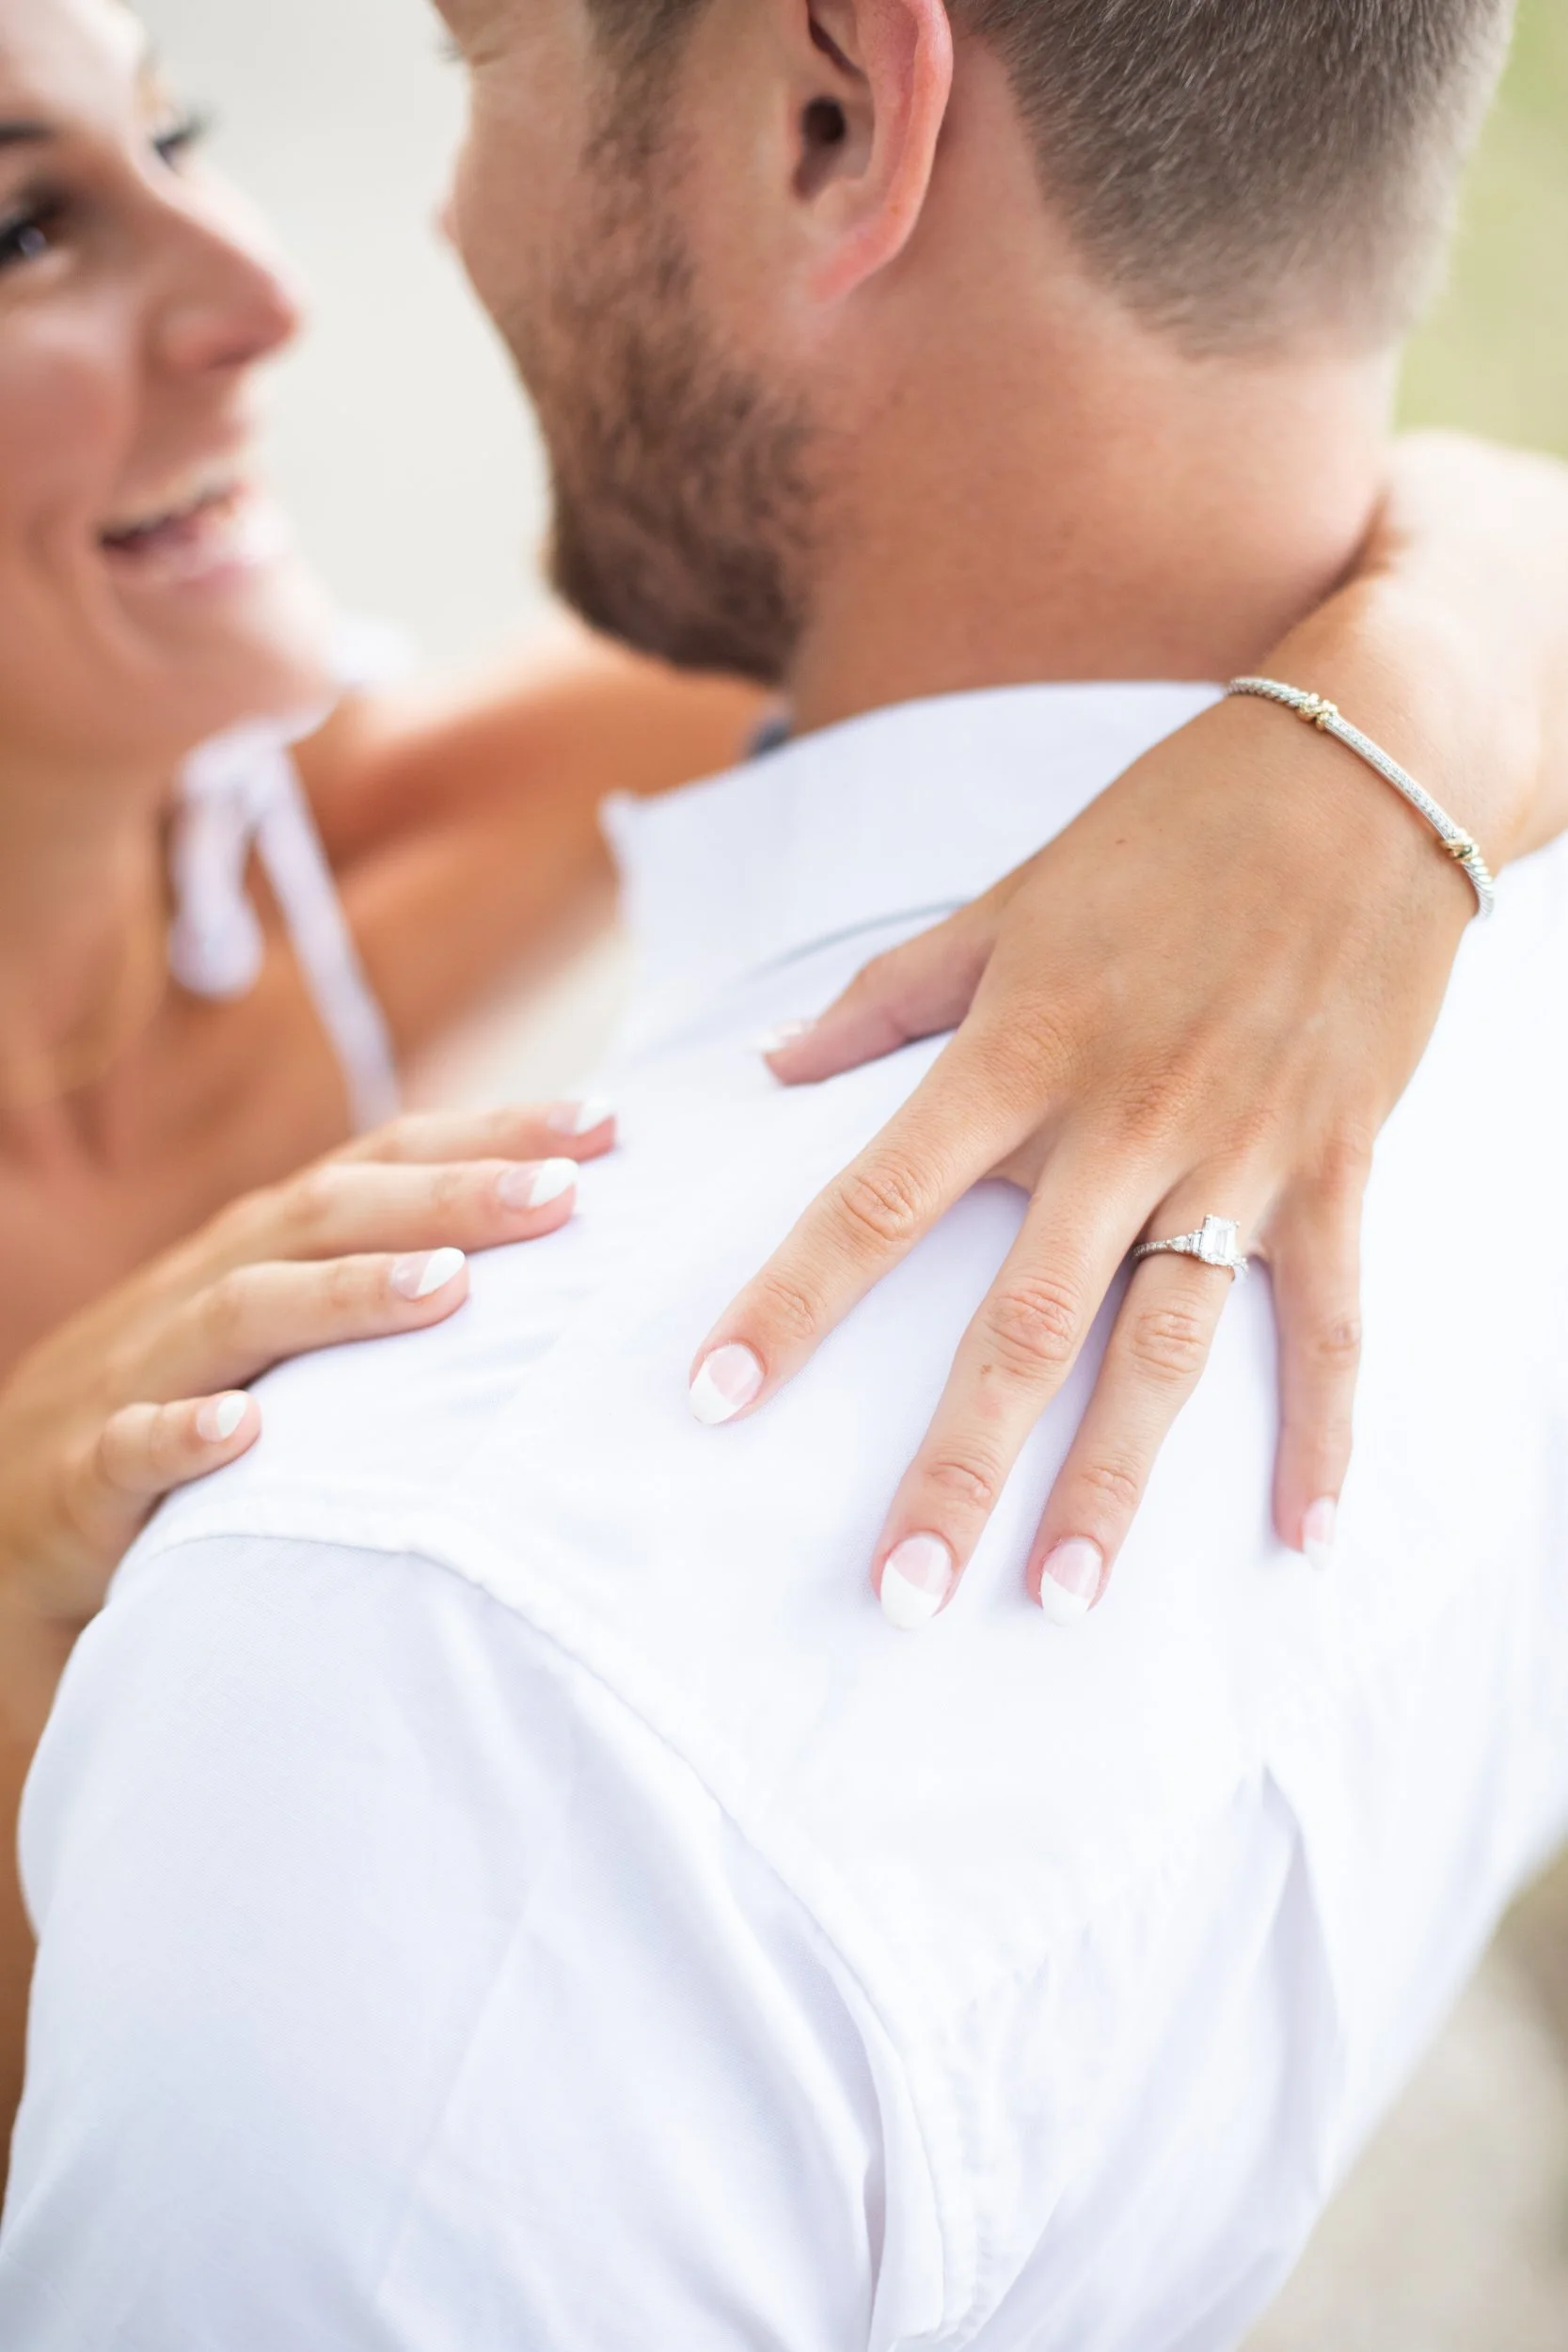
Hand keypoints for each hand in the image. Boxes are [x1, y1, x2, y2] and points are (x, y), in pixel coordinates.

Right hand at [0, 1099, 611, 1695]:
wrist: (8, 1539)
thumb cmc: (178, 1430)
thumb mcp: (283, 1350)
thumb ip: (378, 1302)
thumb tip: (548, 1260)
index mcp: (256, 1253)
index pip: (377, 1167)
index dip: (484, 1137)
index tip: (606, 1124)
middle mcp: (197, 1291)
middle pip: (324, 1217)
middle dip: (447, 1197)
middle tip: (561, 1193)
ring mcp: (131, 1378)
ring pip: (238, 1315)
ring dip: (342, 1296)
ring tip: (446, 1284)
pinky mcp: (79, 1482)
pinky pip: (127, 1450)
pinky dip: (181, 1434)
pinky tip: (242, 1432)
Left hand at [687, 431, 1567, 1627]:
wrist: (1361, 766)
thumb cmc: (1165, 827)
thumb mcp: (1008, 896)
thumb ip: (890, 995)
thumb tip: (771, 1069)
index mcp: (1016, 1052)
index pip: (874, 1202)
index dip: (789, 1306)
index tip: (713, 1400)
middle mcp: (1119, 1123)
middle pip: (1020, 1323)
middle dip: (956, 1465)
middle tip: (898, 1592)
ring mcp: (1236, 1154)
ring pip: (1165, 1345)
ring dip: (1114, 1481)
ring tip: (1060, 1597)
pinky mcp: (1335, 1166)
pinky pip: (1332, 1320)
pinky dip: (1328, 1430)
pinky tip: (1303, 1538)